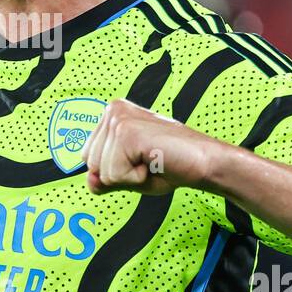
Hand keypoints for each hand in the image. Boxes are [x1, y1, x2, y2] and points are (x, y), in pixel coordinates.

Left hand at [80, 98, 215, 195]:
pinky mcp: (127, 132)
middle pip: (91, 164)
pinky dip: (135, 179)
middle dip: (119, 174)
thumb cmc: (171, 164)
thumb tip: (90, 181)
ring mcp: (119, 119)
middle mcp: (113, 111)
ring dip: (128, 177)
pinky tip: (153, 161)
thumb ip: (105, 178)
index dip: (114, 170)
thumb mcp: (128, 174)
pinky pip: (115, 175)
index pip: (88, 157)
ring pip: (101, 171)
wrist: (203, 162)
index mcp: (112, 115)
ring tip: (151, 160)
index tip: (140, 160)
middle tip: (147, 161)